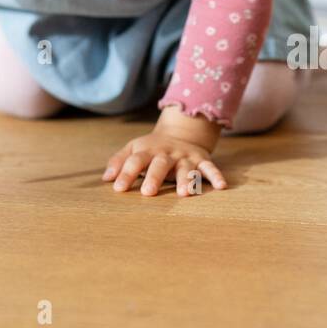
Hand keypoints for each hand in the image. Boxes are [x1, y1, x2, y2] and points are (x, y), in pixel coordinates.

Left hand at [102, 115, 227, 195]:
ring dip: (186, 180)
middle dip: (154, 177)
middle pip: (159, 164)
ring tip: (184, 194)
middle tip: (148, 192)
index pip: (135, 161)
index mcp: (148, 151)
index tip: (118, 189)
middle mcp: (167, 153)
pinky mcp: (201, 159)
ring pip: (185, 168)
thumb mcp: (134, 149)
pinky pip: (210, 167)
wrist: (180, 133)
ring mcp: (185, 156)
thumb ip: (119, 161)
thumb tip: (105, 179)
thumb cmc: (152, 148)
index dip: (126, 174)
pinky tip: (222, 186)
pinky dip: (216, 176)